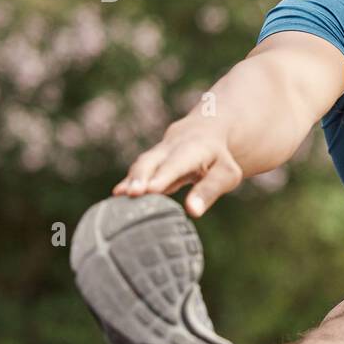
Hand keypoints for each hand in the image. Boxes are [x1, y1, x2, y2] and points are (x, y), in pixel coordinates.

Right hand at [112, 119, 241, 217]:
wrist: (205, 131)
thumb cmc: (219, 159)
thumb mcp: (226, 174)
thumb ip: (210, 190)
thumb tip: (193, 211)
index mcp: (194, 148)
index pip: (178, 162)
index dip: (164, 175)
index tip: (152, 189)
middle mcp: (171, 148)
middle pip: (153, 160)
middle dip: (141, 175)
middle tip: (132, 193)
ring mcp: (157, 154)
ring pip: (142, 165)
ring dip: (131, 180)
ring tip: (120, 196)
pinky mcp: (150, 163)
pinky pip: (137, 172)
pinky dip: (128, 183)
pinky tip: (117, 197)